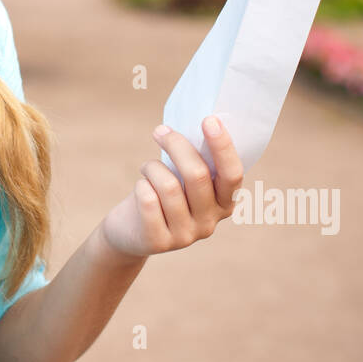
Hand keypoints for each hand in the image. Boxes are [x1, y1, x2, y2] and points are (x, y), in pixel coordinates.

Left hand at [99, 116, 243, 260]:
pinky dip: (141, 184)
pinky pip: (148, 199)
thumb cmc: (161, 191)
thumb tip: (198, 123)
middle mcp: (209, 223)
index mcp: (224, 203)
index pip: (232, 174)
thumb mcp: (182, 178)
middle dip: (176, 145)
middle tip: (160, 131)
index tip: (209, 120)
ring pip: (169, 186)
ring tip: (147, 168)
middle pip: (197, 175)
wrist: (130, 231)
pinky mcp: (159, 242)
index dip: (223, 146)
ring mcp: (185, 236)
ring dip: (152, 167)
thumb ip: (194, 159)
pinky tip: (141, 187)